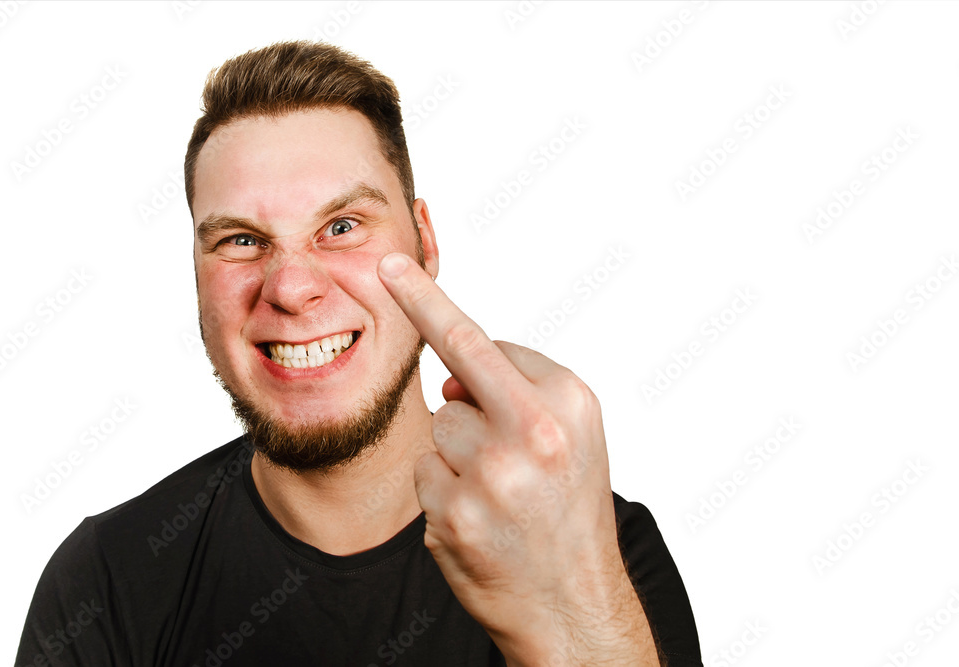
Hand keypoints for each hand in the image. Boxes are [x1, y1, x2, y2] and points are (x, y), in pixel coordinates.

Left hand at [377, 252, 657, 665]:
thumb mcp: (574, 434)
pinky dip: (444, 493)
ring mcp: (491, 475)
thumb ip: (518, 387)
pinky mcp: (455, 514)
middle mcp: (533, 431)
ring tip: (501, 494)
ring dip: (458, 455)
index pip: (481, 341)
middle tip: (423, 320)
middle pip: (454, 382)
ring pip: (438, 429)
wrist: (574, 602)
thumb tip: (448, 375)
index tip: (389, 266)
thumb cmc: (571, 508)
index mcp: (567, 401)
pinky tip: (481, 519)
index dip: (429, 304)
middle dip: (447, 371)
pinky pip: (424, 474)